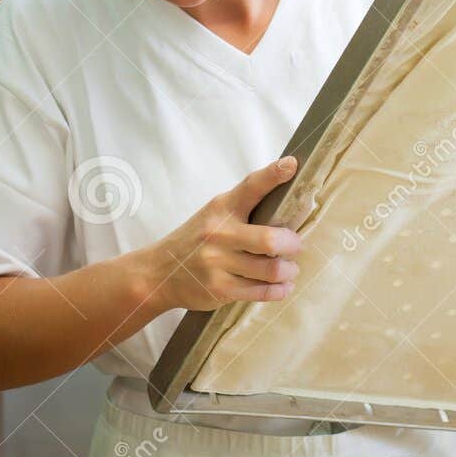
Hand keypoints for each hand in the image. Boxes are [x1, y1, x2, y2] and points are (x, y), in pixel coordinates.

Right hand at [152, 156, 302, 311]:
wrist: (159, 272)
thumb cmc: (196, 240)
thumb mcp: (213, 215)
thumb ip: (244, 209)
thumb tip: (288, 206)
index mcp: (222, 208)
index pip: (251, 187)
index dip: (273, 175)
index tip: (291, 165)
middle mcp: (220, 233)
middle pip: (270, 239)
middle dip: (293, 244)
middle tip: (296, 246)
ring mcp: (218, 263)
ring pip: (271, 270)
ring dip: (289, 271)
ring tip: (290, 269)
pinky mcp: (220, 289)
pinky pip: (261, 292)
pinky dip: (279, 290)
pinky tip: (283, 286)